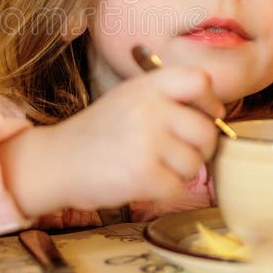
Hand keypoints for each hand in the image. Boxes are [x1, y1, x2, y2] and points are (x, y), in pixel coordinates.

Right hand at [0, 66, 223, 216]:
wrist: (57, 161)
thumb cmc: (98, 134)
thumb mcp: (128, 98)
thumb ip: (166, 98)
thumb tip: (215, 114)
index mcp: (146, 85)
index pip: (200, 79)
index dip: (210, 102)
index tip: (205, 116)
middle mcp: (148, 107)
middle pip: (206, 130)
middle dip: (199, 149)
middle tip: (176, 154)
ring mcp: (146, 140)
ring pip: (195, 163)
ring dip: (180, 173)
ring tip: (151, 167)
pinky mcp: (143, 173)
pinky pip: (178, 188)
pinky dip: (164, 192)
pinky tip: (141, 183)